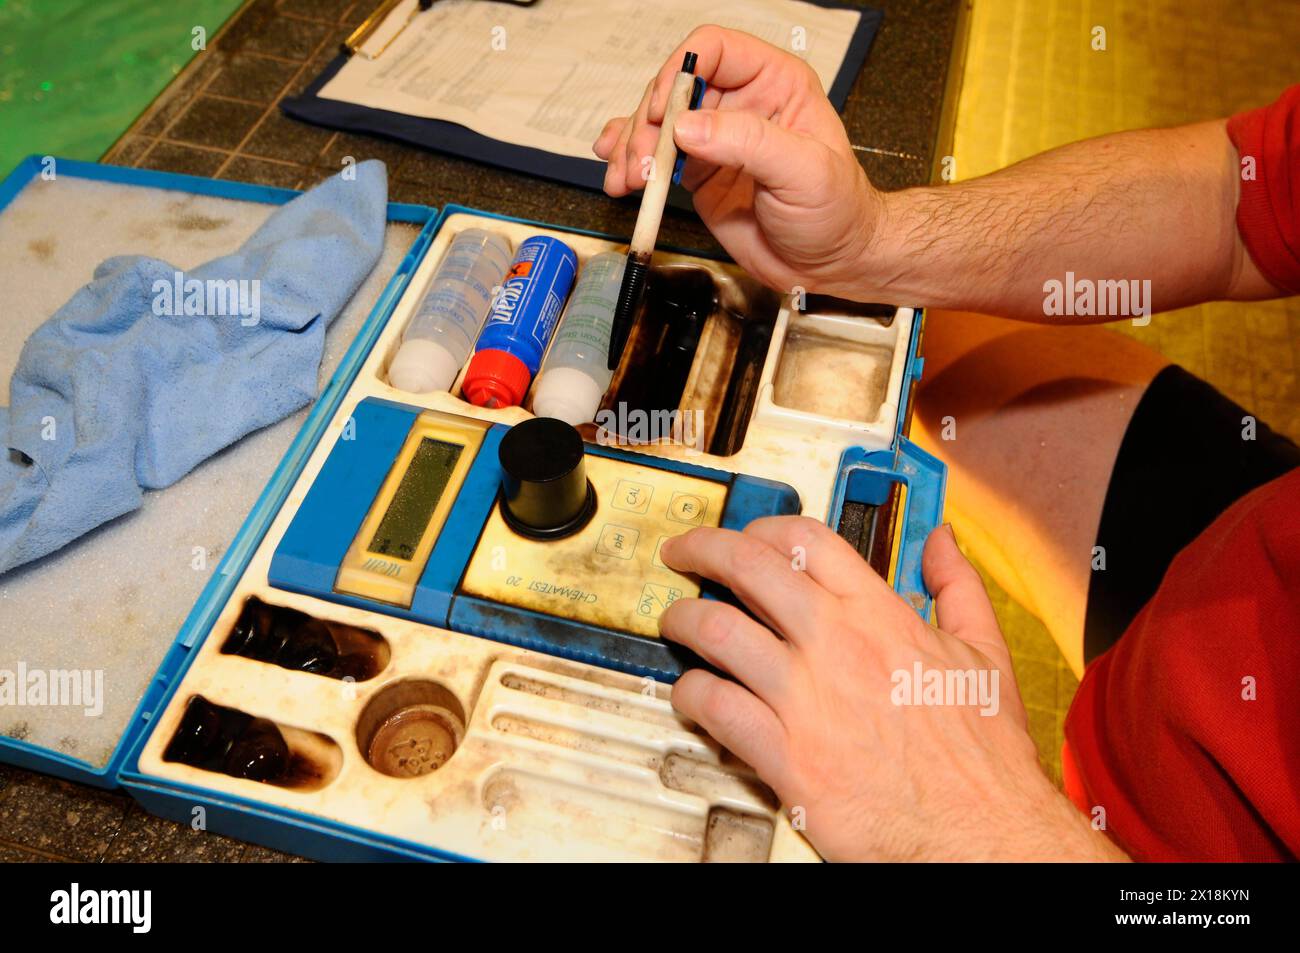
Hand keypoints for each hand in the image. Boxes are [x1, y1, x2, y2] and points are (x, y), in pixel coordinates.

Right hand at [592, 26, 882, 299]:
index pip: (715, 50)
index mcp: (774, 83)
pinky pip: (655, 157)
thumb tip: (689, 127)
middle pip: (674, 89)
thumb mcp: (803, 171)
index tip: (663, 111)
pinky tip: (616, 170)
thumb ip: (748, 141)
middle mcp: (740, 103)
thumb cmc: (836, 211)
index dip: (680, 72)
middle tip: (640, 161)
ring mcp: (716, 139)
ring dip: (631, 147)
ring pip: (657, 124)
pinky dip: (629, 162)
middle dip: (647, 122)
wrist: (832, 264)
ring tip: (624, 179)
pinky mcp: (699, 173)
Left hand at [657, 517, 1126, 860]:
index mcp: (881, 616)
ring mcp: (805, 699)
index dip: (761, 528)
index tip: (744, 536)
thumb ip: (958, 587)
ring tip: (675, 621)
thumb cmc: (983, 757)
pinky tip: (691, 693)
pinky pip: (716, 707)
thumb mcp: (987, 654)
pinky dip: (691, 693)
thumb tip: (941, 541)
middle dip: (701, 550)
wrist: (981, 833)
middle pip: (747, 568)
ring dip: (683, 619)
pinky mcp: (786, 755)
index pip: (805, 540)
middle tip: (682, 554)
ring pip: (717, 631)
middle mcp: (836, 645)